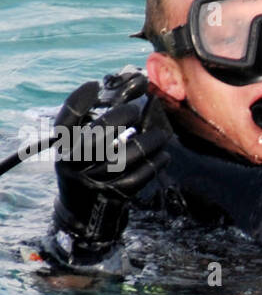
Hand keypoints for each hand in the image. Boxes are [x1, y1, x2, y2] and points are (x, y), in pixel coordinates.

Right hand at [52, 78, 171, 259]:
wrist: (82, 210)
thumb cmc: (87, 165)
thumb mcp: (81, 144)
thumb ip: (100, 117)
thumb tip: (135, 84)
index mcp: (63, 148)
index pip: (66, 121)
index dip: (79, 100)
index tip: (94, 84)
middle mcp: (73, 164)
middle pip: (96, 138)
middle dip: (119, 117)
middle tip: (136, 110)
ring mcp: (92, 181)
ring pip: (123, 159)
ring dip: (148, 143)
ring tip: (162, 135)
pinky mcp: (111, 195)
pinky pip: (137, 179)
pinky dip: (153, 165)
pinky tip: (163, 155)